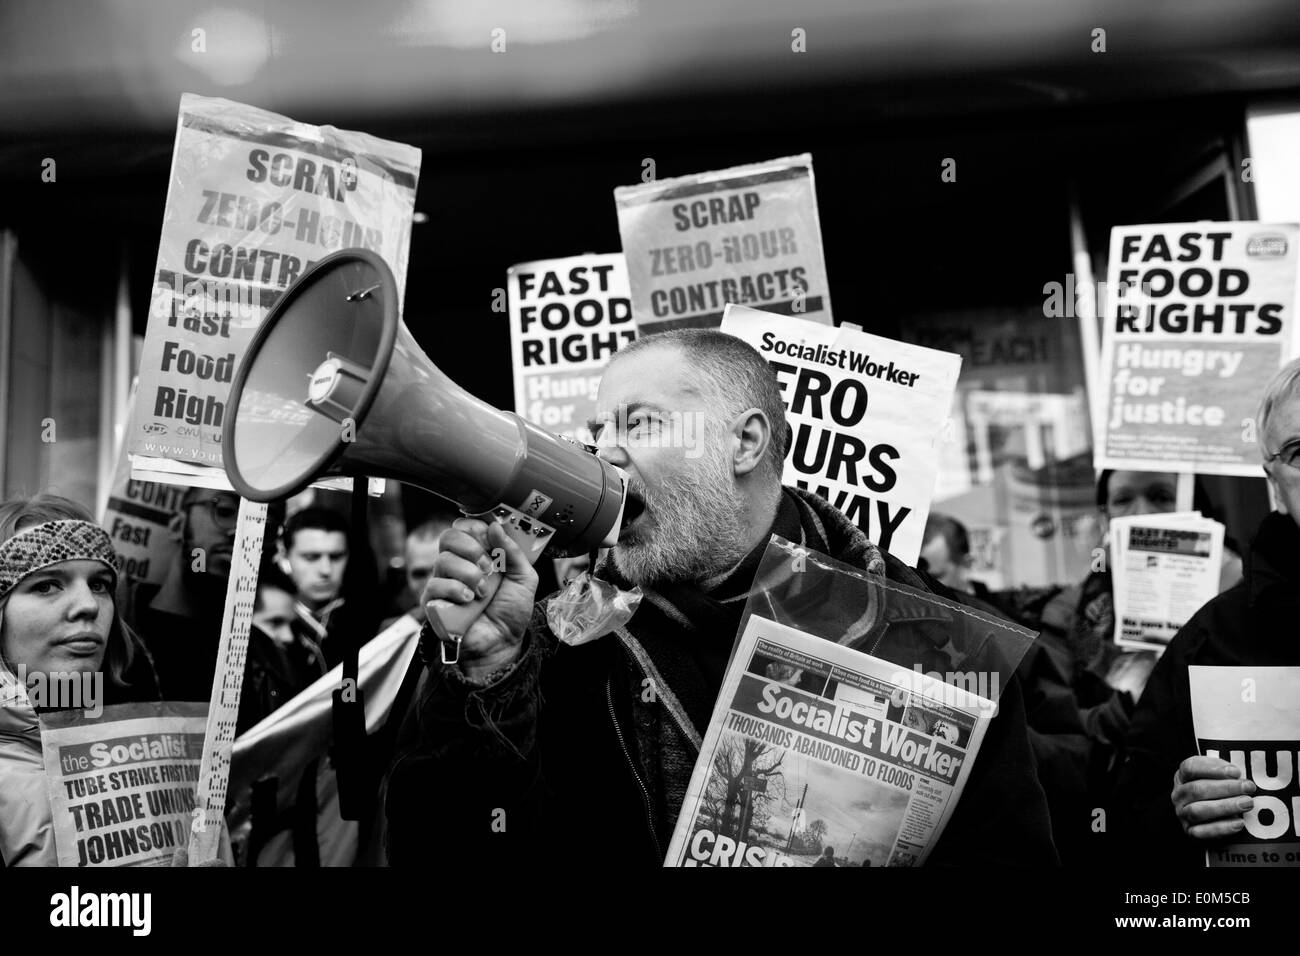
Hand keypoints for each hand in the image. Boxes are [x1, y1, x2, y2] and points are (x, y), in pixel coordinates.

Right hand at [423, 518, 538, 680]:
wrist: (503, 643)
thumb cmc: (511, 611)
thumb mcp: (524, 578)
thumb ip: (513, 551)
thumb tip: (495, 526)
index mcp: (479, 554)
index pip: (465, 527)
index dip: (476, 529)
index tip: (490, 540)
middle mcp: (459, 564)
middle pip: (449, 536)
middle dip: (472, 549)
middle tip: (488, 568)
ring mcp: (444, 581)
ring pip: (444, 560)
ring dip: (469, 574)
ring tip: (483, 592)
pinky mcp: (433, 601)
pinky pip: (435, 584)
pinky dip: (455, 590)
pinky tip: (469, 600)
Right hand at [1171, 755, 1256, 840]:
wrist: (1212, 818)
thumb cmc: (1216, 792)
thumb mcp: (1216, 777)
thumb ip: (1224, 773)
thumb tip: (1236, 773)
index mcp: (1182, 777)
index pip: (1190, 768)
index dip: (1212, 769)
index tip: (1235, 772)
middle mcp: (1179, 795)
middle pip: (1197, 789)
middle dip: (1226, 788)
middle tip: (1248, 787)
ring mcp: (1182, 814)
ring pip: (1198, 810)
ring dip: (1225, 806)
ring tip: (1247, 803)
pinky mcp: (1190, 831)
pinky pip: (1203, 832)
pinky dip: (1222, 828)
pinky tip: (1239, 823)